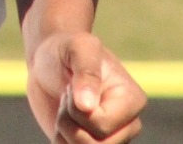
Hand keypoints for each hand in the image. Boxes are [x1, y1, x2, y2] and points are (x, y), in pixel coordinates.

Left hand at [25, 30, 145, 143]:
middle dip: (69, 123)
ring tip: (66, 109)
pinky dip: (59, 140)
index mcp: (133, 101)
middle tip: (68, 98)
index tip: (72, 86)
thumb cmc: (67, 50)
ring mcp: (111, 138)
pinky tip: (62, 121)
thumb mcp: (77, 47)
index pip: (101, 124)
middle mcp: (127, 125)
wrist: (49, 61)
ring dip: (64, 131)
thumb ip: (86, 71)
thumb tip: (88, 106)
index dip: (76, 108)